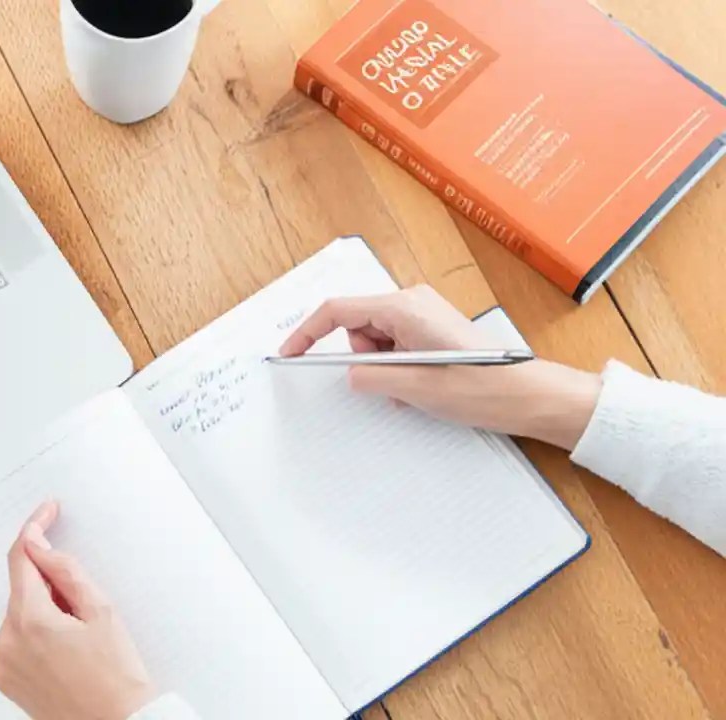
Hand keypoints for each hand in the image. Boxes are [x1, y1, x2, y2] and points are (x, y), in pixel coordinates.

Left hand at [0, 500, 156, 719]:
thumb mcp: (101, 612)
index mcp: (29, 621)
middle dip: (49, 581)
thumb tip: (38, 545)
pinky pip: (16, 638)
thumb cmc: (118, 678)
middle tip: (86, 602)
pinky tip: (66, 649)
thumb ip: (65, 571)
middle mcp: (7, 642)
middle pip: (22, 587)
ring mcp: (3, 663)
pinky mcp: (5, 679)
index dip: (35, 528)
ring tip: (81, 634)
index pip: (22, 558)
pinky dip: (36, 631)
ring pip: (19, 612)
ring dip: (44, 608)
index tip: (47, 512)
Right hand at [278, 286, 601, 450]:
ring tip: (412, 387)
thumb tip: (349, 373)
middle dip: (360, 358)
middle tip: (388, 383)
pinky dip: (396, 368)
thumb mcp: (416, 388)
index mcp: (405, 308)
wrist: (529, 395)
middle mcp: (412, 303)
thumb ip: (372, 377)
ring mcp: (423, 316)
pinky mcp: (432, 330)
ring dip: (382, 367)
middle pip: (356, 325)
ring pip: (375, 340)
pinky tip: (421, 385)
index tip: (289, 354)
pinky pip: (394, 346)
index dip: (308, 332)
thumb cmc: (483, 388)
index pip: (339, 311)